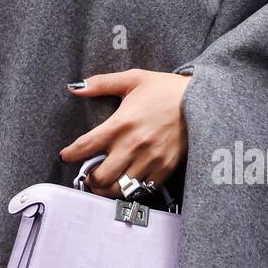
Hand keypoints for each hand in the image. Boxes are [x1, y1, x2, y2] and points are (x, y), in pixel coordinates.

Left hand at [59, 69, 191, 194]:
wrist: (201, 100)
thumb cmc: (165, 88)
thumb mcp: (133, 78)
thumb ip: (101, 83)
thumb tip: (74, 86)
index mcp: (121, 123)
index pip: (86, 146)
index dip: (71, 154)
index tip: (66, 156)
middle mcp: (134, 145)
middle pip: (101, 176)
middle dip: (89, 178)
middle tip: (88, 174)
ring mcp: (150, 160)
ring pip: (120, 188)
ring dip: (107, 188)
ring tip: (103, 183)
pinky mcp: (165, 169)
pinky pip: (142, 189)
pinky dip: (131, 189)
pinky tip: (126, 182)